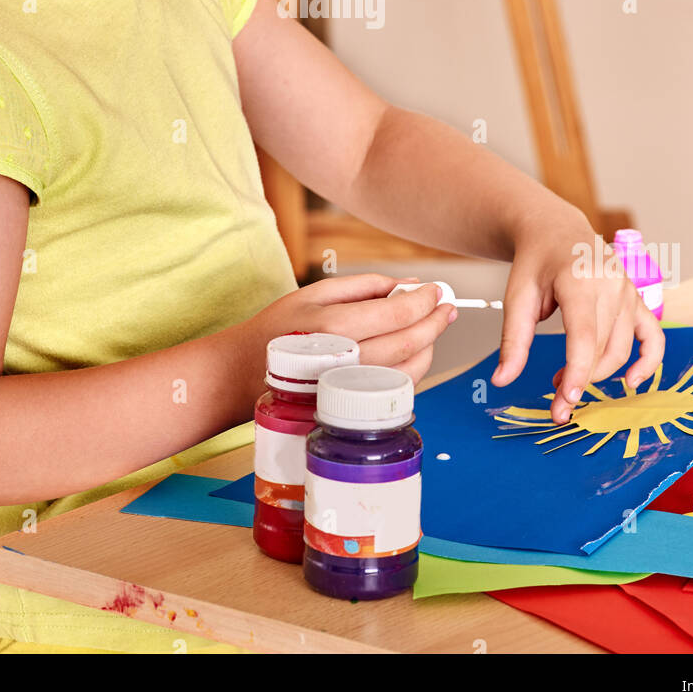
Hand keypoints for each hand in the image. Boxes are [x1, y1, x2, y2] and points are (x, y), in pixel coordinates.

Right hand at [248, 274, 456, 387]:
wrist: (245, 374)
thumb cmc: (279, 329)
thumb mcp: (314, 292)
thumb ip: (365, 285)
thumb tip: (409, 284)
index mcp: (335, 325)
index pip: (398, 313)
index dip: (425, 300)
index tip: (437, 290)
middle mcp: (346, 359)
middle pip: (409, 342)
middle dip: (435, 322)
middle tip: (447, 307)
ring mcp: (351, 389)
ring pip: (408, 369)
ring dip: (429, 346)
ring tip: (433, 326)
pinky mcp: (352, 407)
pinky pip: (395, 389)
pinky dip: (414, 368)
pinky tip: (414, 350)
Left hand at [491, 200, 665, 425]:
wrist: (556, 230)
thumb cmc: (535, 262)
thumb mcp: (517, 296)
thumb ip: (513, 340)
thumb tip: (501, 380)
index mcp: (578, 279)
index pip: (584, 336)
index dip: (577, 371)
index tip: (566, 400)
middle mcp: (610, 284)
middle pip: (602, 347)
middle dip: (581, 381)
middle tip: (554, 399)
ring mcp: (628, 290)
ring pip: (622, 347)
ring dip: (599, 374)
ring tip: (566, 381)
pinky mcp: (636, 298)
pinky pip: (654, 335)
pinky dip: (649, 361)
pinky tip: (632, 381)